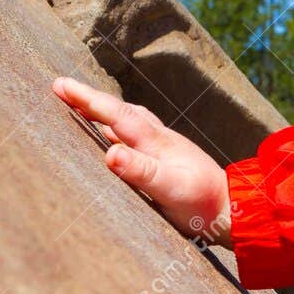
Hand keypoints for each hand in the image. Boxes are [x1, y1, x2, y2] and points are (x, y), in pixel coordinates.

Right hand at [52, 76, 232, 247]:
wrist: (233, 209)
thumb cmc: (201, 201)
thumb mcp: (170, 188)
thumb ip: (141, 170)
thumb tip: (110, 152)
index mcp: (156, 142)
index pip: (117, 114)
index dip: (88, 99)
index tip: (60, 84)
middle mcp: (158, 139)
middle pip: (120, 112)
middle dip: (90, 100)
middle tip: (61, 87)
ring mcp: (162, 149)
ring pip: (128, 123)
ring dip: (103, 113)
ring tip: (80, 106)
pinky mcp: (165, 161)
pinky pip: (134, 138)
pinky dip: (115, 131)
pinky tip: (110, 136)